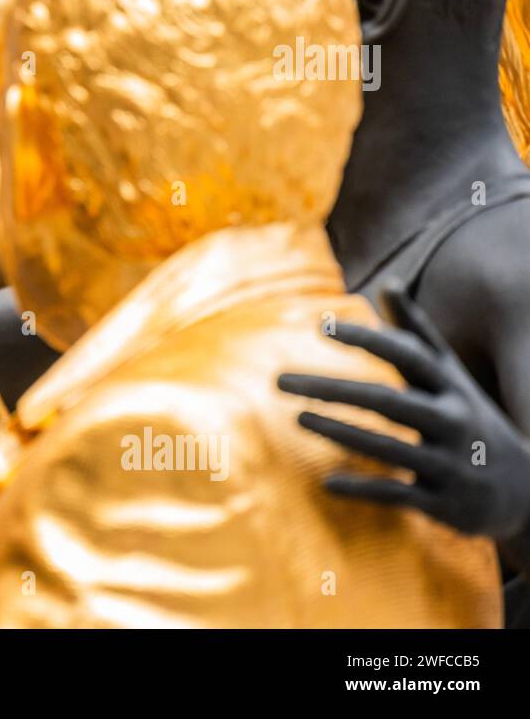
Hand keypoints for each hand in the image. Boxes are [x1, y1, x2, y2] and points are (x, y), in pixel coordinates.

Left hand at [278, 282, 529, 553]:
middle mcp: (452, 420)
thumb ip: (417, 331)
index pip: (406, 354)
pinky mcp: (443, 502)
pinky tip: (325, 482)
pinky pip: (395, 493)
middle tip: (277, 380)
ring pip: (387, 445)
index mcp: (450, 386)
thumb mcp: (450, 374)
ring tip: (297, 417)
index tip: (321, 324)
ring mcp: (449, 463)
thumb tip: (388, 281)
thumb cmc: (469, 417)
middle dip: (329, 388)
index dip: (367, 338)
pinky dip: (361, 487)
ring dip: (338, 431)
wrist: (525, 489)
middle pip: (385, 400)